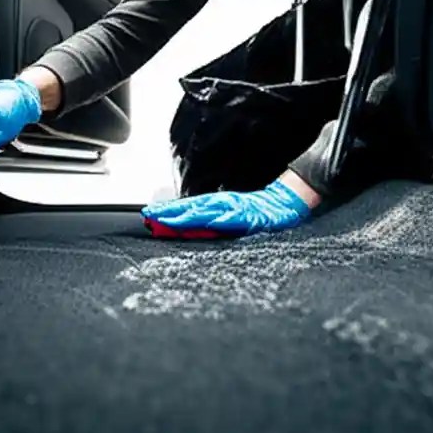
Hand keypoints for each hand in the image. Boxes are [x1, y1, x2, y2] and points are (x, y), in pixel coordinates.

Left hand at [141, 176, 313, 236]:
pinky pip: (235, 218)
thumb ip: (207, 223)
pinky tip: (211, 221)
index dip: (168, 211)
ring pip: (209, 211)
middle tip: (151, 216)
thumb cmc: (255, 213)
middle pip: (192, 207)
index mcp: (216, 204)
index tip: (148, 215)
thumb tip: (182, 229)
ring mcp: (236, 208)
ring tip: (171, 219)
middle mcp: (222, 203)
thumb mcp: (228, 218)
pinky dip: (222, 218)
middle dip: (171, 212)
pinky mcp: (251, 215)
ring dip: (189, 215)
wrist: (283, 204)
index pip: (187, 208)